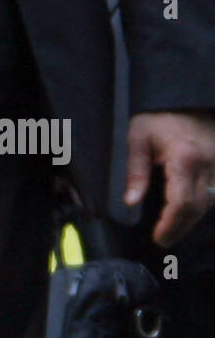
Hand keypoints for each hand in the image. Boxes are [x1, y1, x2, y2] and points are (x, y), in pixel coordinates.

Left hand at [125, 110, 214, 246]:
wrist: (183, 98)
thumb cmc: (157, 116)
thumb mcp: (138, 137)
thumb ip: (136, 170)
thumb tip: (131, 202)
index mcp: (184, 158)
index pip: (182, 202)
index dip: (171, 225)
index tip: (158, 237)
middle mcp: (206, 165)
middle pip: (198, 208)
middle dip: (180, 228)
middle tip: (162, 239)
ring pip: (209, 203)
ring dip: (190, 219)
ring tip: (170, 229)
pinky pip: (214, 193)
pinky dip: (200, 206)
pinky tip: (185, 212)